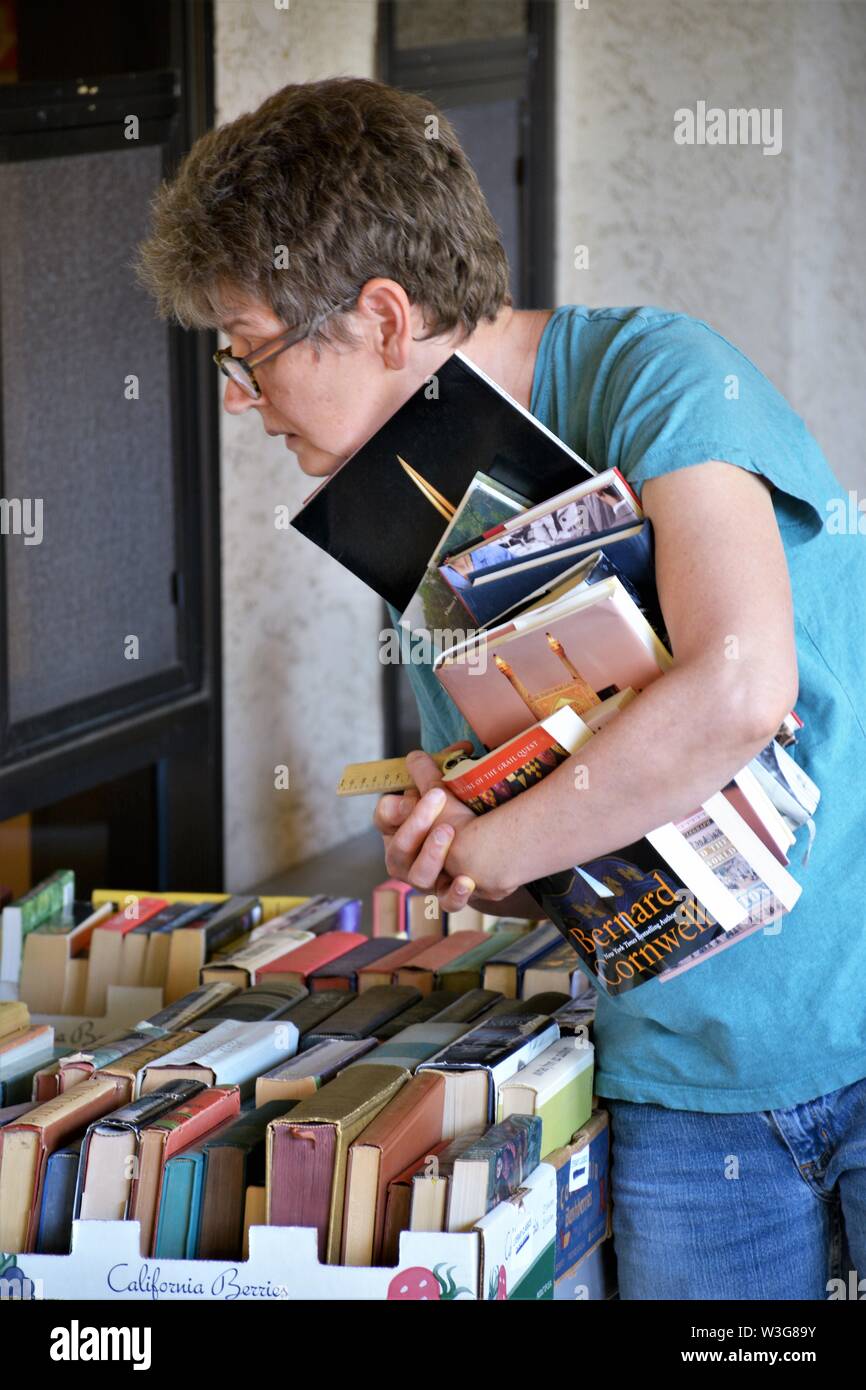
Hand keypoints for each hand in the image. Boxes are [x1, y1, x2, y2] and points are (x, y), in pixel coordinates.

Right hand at [372, 742, 480, 912]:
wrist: (485, 851)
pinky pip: (447, 902)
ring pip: (418, 876)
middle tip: (437, 796)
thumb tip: (447, 751)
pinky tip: (468, 880)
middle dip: (415, 822)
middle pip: (398, 849)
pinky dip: (456, 894)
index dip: (395, 808)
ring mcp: (425, 880)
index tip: (412, 792)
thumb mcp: (445, 791)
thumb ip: (441, 771)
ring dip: (431, 854)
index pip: (384, 818)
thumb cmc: (458, 815)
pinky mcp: (448, 896)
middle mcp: (405, 858)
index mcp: (399, 828)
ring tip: (449, 831)